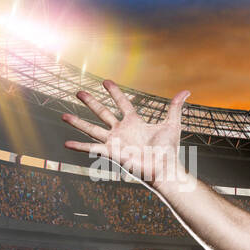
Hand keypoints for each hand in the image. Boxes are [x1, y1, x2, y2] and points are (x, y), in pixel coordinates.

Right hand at [62, 81, 190, 186]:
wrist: (165, 169)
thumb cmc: (169, 150)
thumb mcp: (172, 124)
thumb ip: (176, 107)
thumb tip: (186, 91)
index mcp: (135, 122)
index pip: (122, 103)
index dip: (115, 92)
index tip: (105, 81)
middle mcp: (122, 131)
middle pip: (103, 113)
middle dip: (91, 102)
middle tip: (78, 92)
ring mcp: (115, 142)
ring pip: (92, 129)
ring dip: (78, 122)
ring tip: (63, 115)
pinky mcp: (112, 152)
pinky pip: (92, 148)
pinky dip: (79, 146)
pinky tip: (66, 143)